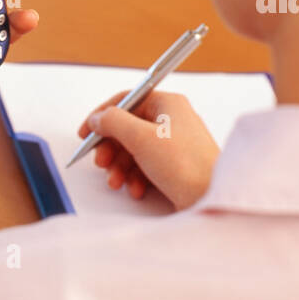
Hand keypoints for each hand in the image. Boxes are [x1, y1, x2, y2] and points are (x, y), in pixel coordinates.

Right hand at [76, 89, 219, 209]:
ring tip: (116, 181)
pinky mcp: (177, 166)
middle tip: (101, 162)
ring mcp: (175, 144)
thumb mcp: (141, 138)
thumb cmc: (185, 165)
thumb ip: (113, 122)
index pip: (127, 100)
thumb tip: (98, 117)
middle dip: (111, 147)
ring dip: (121, 166)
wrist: (212, 199)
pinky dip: (136, 177)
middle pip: (128, 127)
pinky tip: (136, 189)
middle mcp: (172, 120)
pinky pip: (147, 166)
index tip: (86, 133)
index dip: (103, 115)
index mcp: (167, 104)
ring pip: (135, 149)